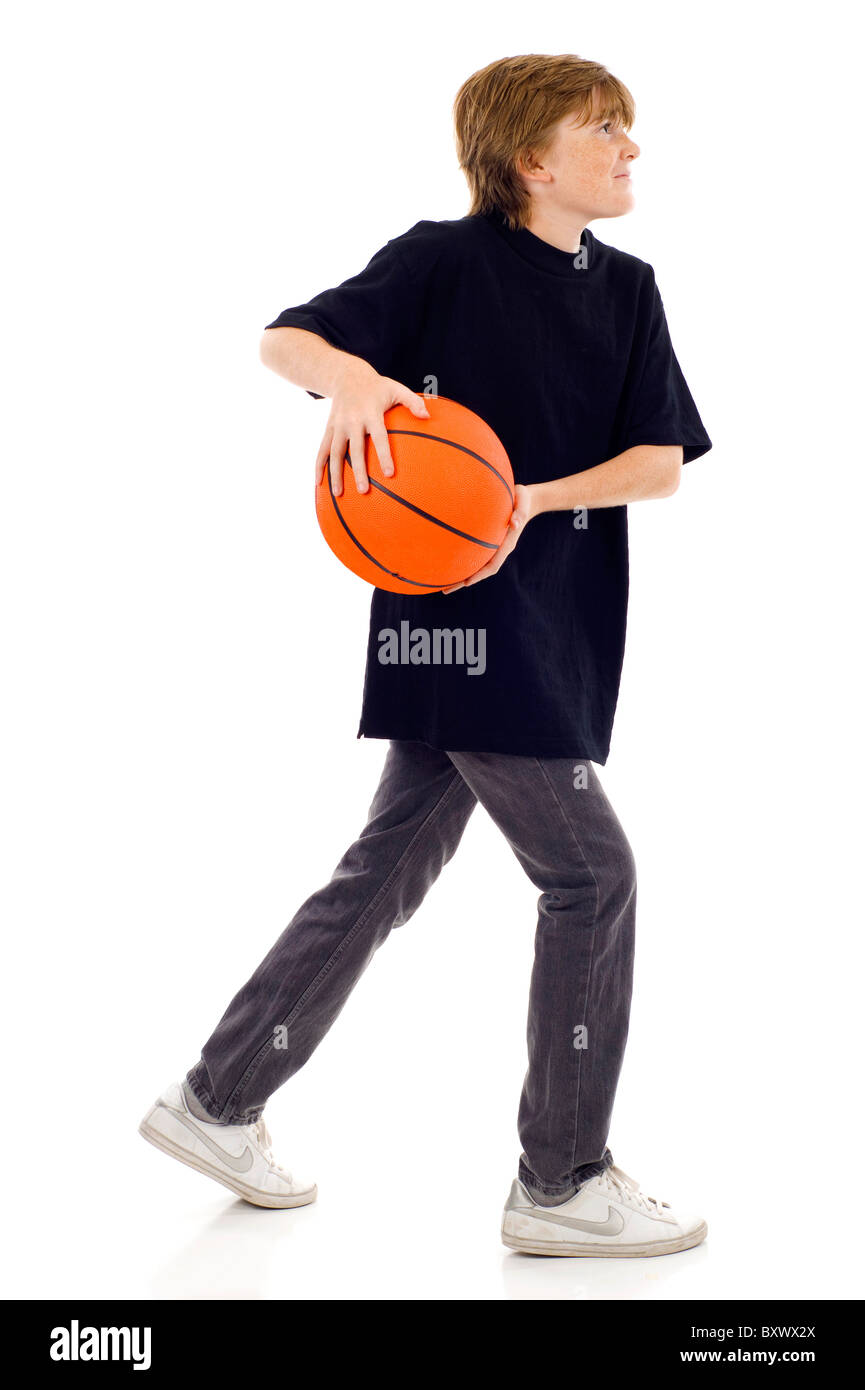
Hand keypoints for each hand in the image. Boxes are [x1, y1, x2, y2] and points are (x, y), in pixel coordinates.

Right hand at [314, 361, 429, 496]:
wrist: (346, 375)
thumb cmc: (377, 387)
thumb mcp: (396, 388)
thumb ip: (413, 402)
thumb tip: (428, 416)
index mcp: (371, 413)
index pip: (379, 437)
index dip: (384, 455)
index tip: (390, 474)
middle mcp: (352, 421)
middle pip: (355, 450)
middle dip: (358, 470)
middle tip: (364, 491)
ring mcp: (338, 426)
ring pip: (335, 453)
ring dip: (335, 474)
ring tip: (339, 494)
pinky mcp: (329, 429)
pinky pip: (322, 450)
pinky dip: (319, 466)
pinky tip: (319, 484)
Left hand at [442, 484, 539, 592]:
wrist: (527, 501)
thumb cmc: (523, 500)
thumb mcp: (523, 503)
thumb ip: (520, 513)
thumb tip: (514, 523)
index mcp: (507, 544)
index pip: (493, 565)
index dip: (480, 574)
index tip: (466, 582)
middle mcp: (500, 549)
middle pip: (481, 571)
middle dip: (463, 581)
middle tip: (445, 590)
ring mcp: (495, 547)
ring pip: (477, 565)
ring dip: (461, 575)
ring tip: (442, 584)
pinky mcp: (490, 541)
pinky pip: (475, 555)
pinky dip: (463, 561)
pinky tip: (450, 561)